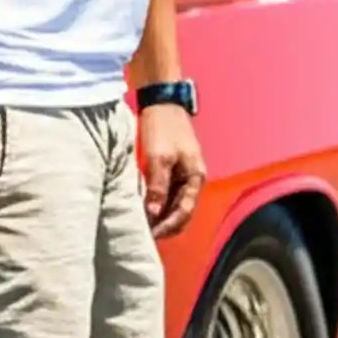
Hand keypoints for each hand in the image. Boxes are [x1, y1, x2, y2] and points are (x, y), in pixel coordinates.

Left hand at [140, 104, 206, 238]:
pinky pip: (168, 194)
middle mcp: (193, 180)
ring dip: (160, 216)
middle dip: (165, 226)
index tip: (149, 236)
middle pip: (182, 213)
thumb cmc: (162, 127)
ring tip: (142, 225)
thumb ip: (157, 187)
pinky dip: (157, 204)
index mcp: (196, 178)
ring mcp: (184, 175)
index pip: (184, 212)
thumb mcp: (158, 158)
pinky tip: (143, 208)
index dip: (167, 226)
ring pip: (174, 205)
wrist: (162, 101)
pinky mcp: (173, 170)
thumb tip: (153, 214)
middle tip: (144, 236)